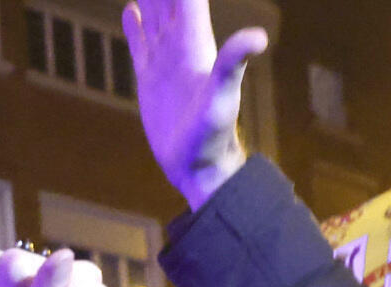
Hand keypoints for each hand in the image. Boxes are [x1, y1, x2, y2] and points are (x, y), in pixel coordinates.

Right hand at [122, 0, 268, 211]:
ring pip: (154, 13)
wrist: (199, 166)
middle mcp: (179, 44)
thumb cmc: (214, 135)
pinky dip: (135, 24)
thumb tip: (258, 37)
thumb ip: (233, 64)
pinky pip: (140, 43)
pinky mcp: (149, 79)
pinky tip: (132, 7)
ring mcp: (164, 60)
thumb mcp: (223, 97)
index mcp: (194, 40)